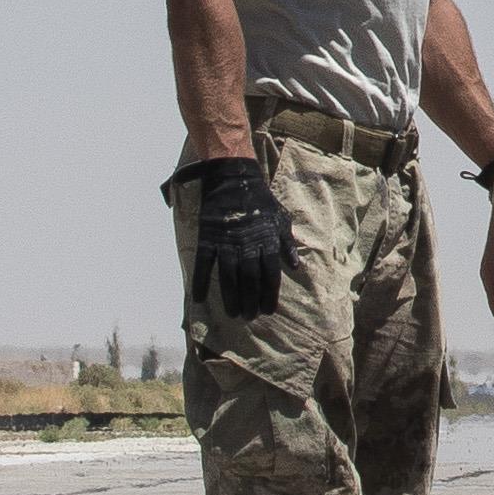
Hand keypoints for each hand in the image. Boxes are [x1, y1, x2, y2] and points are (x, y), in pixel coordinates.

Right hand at [180, 154, 286, 318]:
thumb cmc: (260, 200)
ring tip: (233, 313)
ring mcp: (225, 242)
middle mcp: (247, 244)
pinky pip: (203, 263)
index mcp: (266, 240)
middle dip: (251, 300)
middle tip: (250, 316)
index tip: (269, 310)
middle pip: (250, 279)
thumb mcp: (280, 218)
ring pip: (228, 276)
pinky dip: (200, 281)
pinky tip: (199, 298)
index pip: (270, 274)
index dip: (270, 294)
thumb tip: (294, 266)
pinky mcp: (208, 237)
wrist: (234, 178)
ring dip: (231, 297)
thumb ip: (286, 243)